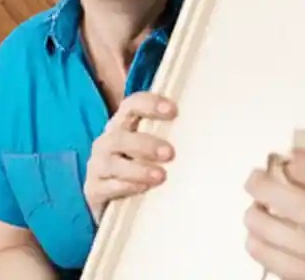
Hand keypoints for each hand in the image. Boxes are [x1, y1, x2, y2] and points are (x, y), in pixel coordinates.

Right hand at [84, 91, 175, 224]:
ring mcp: (98, 166)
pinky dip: (126, 187)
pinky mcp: (94, 190)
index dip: (150, 104)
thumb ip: (171, 137)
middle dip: (145, 144)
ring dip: (137, 169)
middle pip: (120, 135)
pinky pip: (106, 186)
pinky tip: (143, 189)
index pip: (132, 105)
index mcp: (124, 125)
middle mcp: (108, 142)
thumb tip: (210, 132)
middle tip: (170, 153)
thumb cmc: (141, 168)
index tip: (173, 111)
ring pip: (112, 162)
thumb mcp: (153, 150)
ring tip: (161, 176)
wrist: (113, 201)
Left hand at [243, 76, 304, 279]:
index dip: (291, 159)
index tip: (295, 161)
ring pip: (257, 222)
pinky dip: (258, 238)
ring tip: (265, 204)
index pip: (294, 162)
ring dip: (257, 210)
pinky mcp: (303, 273)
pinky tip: (269, 229)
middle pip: (265, 191)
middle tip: (262, 177)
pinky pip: (260, 252)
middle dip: (259, 180)